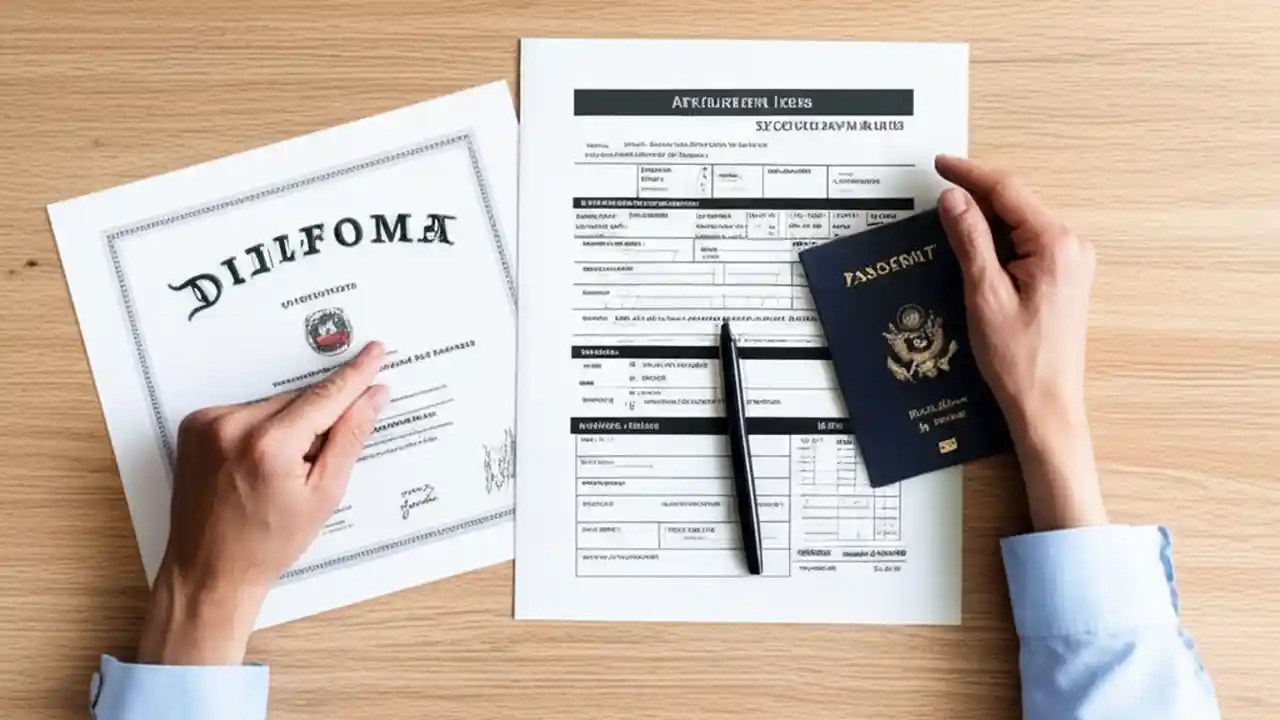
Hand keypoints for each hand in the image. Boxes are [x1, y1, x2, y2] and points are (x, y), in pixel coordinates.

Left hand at [137, 341, 389, 664]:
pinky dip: (261, 429)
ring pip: (273, 405)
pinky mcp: (194, 425)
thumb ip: (349, 438)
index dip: (356, 375)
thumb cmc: (267, 544)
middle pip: (299, 400)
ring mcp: (208, 423)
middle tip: (314, 464)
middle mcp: (233, 425)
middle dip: (318, 420)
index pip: (326, 396)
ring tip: (279, 473)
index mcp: (269, 445)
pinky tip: (258, 465)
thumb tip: (373, 396)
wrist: (209, 570)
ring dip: (288, 425)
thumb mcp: (324, 495)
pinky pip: (246, 412)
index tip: (375, 351)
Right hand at [935, 155, 1106, 530]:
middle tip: (935, 193)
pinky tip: (972, 249)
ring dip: (984, 221)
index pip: (1008, 191)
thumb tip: (954, 198)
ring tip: (946, 223)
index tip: (939, 165)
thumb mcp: (984, 295)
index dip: (970, 174)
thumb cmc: (1018, 360)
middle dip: (975, 197)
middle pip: (1015, 204)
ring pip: (1019, 224)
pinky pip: (1026, 244)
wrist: (1046, 406)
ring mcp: (1070, 263)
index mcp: (1056, 246)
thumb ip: (970, 240)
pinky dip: (997, 242)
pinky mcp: (1063, 278)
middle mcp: (1071, 247)